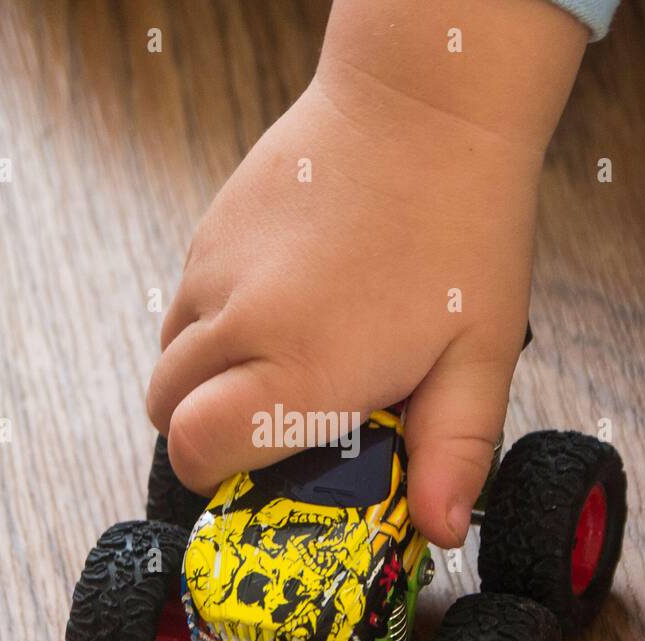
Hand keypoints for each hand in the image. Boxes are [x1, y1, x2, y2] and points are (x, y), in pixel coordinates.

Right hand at [146, 0, 586, 547]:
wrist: (425, 106)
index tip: (268, 475)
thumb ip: (453, 452)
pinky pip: (182, 306)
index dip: (218, 479)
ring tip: (285, 363)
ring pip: (167, 359)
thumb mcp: (478, 354)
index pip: (196, 455)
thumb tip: (442, 531)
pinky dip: (212, 329)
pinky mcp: (207, 232)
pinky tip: (282, 310)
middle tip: (280, 426)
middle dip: (207, 435)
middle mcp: (240, 322)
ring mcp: (214, 271)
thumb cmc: (462, 228)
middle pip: (166, 414)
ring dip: (208, 381)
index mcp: (302, 367)